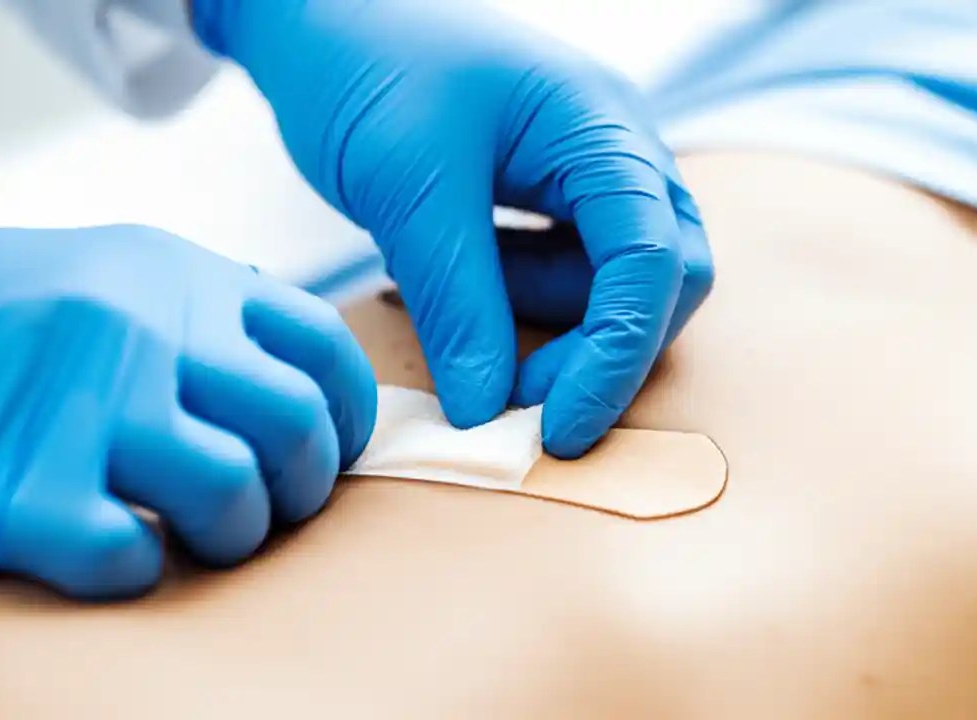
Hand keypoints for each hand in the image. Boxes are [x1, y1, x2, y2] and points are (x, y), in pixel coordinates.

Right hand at [0, 226, 375, 597]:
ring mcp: (78, 402)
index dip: (346, 413)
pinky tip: (96, 549)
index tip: (331, 450)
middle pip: (297, 423)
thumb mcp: (95, 277)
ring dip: (229, 535)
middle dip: (302, 487)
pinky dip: (130, 571)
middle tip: (264, 508)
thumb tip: (290, 385)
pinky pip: (132, 558)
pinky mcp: (13, 490)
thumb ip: (192, 320)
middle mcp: (138, 325)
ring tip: (189, 536)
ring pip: (235, 492)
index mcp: (168, 272)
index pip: (320, 342)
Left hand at [192, 0, 712, 457]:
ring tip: (462, 309)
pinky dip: (524, 302)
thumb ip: (460, 306)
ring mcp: (583, 170)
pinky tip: (464, 288)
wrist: (316, 17)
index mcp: (600, 127)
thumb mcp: (410, 193)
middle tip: (515, 398)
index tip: (558, 431)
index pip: (651, 259)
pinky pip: (565, 268)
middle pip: (660, 276)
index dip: (615, 357)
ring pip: (613, 281)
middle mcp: (613, 148)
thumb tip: (488, 413)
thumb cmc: (364, 68)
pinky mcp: (544, 193)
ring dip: (554, 324)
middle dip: (600, 348)